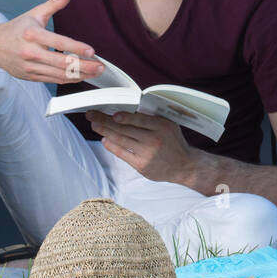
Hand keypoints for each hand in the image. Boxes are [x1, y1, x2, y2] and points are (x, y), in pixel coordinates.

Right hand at [0, 0, 104, 83]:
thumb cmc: (15, 29)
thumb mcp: (35, 13)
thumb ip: (55, 3)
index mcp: (32, 34)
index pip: (59, 42)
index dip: (76, 48)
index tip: (92, 51)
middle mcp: (30, 52)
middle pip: (62, 63)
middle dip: (84, 66)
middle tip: (100, 66)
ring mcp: (30, 67)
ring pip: (59, 75)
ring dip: (79, 75)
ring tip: (95, 72)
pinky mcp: (30, 76)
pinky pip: (52, 80)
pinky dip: (68, 80)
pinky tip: (80, 76)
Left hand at [86, 110, 200, 185]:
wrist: (184, 165)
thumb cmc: (174, 142)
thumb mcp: (169, 125)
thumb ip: (152, 119)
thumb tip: (130, 112)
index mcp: (161, 126)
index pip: (139, 120)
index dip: (124, 117)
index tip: (112, 114)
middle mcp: (154, 140)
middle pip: (125, 129)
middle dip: (105, 121)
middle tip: (92, 115)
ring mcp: (147, 153)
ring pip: (122, 140)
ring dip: (105, 132)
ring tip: (95, 125)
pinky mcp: (142, 165)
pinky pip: (123, 154)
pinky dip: (113, 146)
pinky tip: (105, 139)